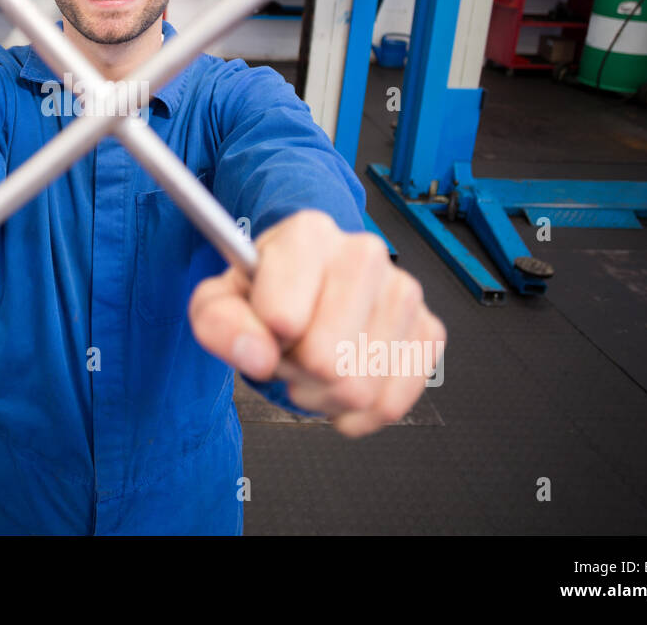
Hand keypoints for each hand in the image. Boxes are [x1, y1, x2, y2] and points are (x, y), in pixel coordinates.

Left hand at [188, 210, 444, 436]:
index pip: (283, 320)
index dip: (264, 339)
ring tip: (313, 363)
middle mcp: (365, 254)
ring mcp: (404, 292)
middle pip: (326, 362)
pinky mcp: (428, 329)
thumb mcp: (219, 301)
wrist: (308, 285)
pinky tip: (343, 383)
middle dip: (296, 373)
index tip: (266, 326)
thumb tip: (259, 355)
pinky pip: (392, 402)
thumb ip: (218, 322)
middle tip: (289, 351)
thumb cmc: (265, 292)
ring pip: (360, 389)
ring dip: (325, 395)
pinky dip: (359, 412)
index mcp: (309, 235)